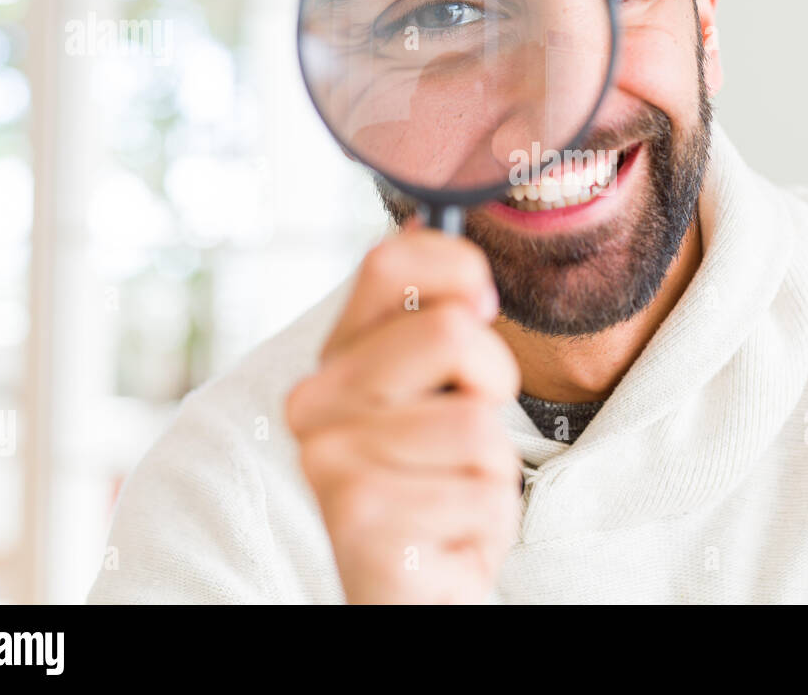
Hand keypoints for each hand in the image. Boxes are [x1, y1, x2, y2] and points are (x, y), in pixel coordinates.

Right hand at [286, 223, 521, 603]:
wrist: (411, 590)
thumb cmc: (432, 484)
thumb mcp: (435, 393)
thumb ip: (431, 318)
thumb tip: (435, 217)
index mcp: (334, 359)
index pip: (389, 261)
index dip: (457, 268)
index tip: (481, 308)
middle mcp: (314, 403)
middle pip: (451, 332)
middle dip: (492, 383)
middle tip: (470, 434)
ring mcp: (330, 462)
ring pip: (478, 424)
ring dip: (493, 470)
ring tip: (455, 494)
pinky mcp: (360, 522)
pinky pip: (482, 492)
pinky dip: (489, 521)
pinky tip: (449, 537)